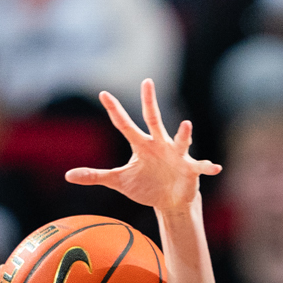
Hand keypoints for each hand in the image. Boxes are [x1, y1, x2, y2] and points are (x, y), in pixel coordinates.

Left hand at [66, 81, 220, 211]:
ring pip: (179, 141)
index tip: (103, 93)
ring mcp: (176, 155)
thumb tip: (68, 176)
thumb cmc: (146, 185)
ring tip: (187, 126)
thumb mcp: (118, 181)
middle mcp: (159, 144)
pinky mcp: (190, 170)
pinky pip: (200, 167)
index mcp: (141, 145)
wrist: (170, 200)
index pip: (124, 125)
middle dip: (150, 102)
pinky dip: (207, 166)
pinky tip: (214, 168)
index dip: (114, 110)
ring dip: (183, 134)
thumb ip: (95, 176)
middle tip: (147, 82)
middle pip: (153, 120)